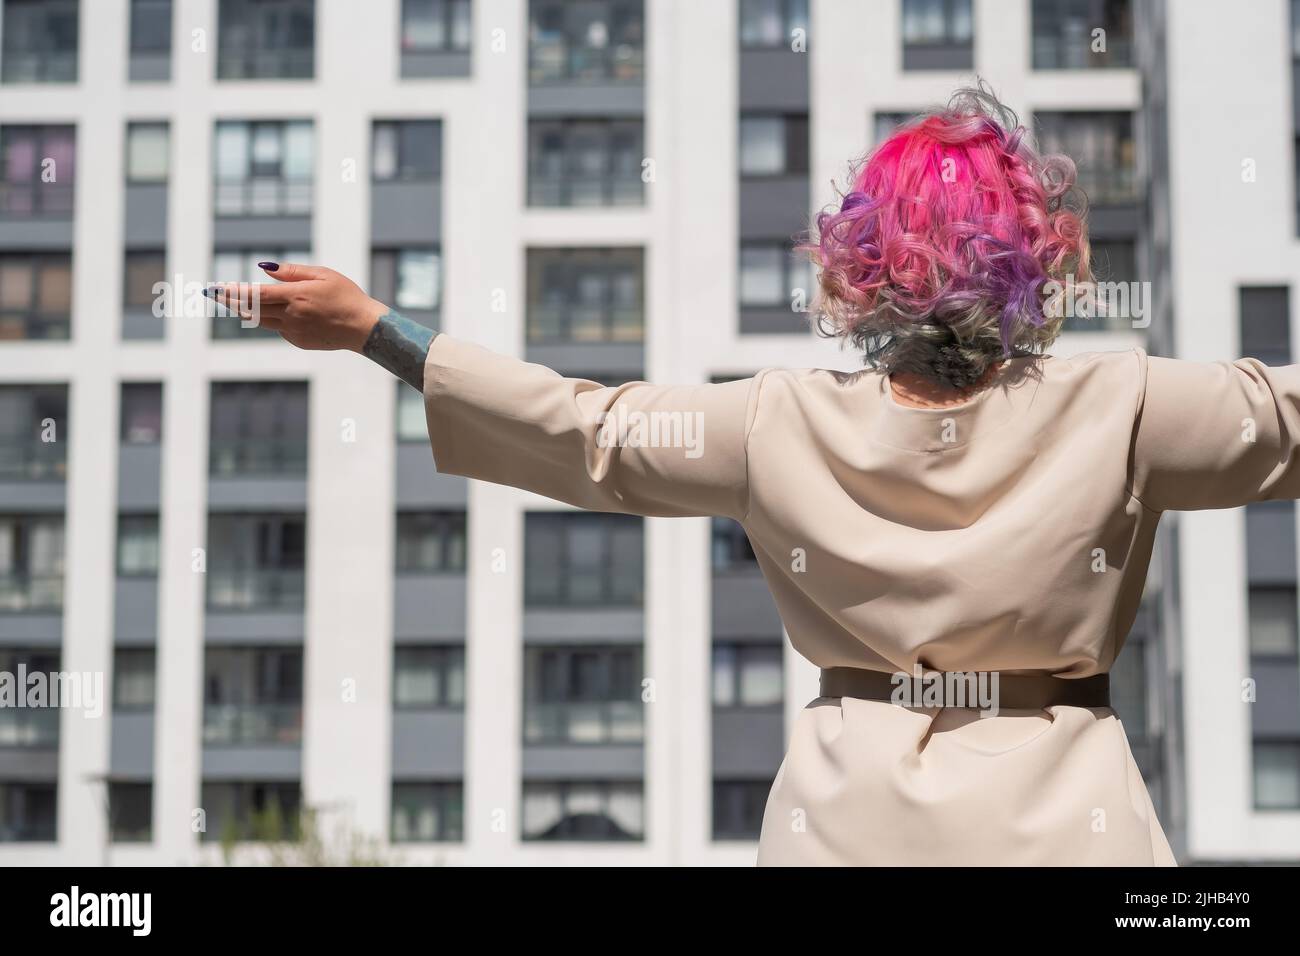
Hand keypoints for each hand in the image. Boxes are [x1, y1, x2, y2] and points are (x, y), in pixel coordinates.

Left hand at [206, 262, 386, 351]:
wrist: (364, 328)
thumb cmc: (346, 296)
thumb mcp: (323, 275)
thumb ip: (292, 272)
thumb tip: (263, 268)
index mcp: (297, 296)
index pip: (255, 294)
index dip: (233, 291)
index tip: (216, 287)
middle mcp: (291, 315)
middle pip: (252, 308)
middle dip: (231, 300)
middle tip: (214, 294)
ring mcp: (293, 331)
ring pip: (260, 320)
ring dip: (245, 310)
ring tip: (232, 302)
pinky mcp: (298, 341)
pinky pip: (278, 328)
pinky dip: (273, 319)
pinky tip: (279, 313)